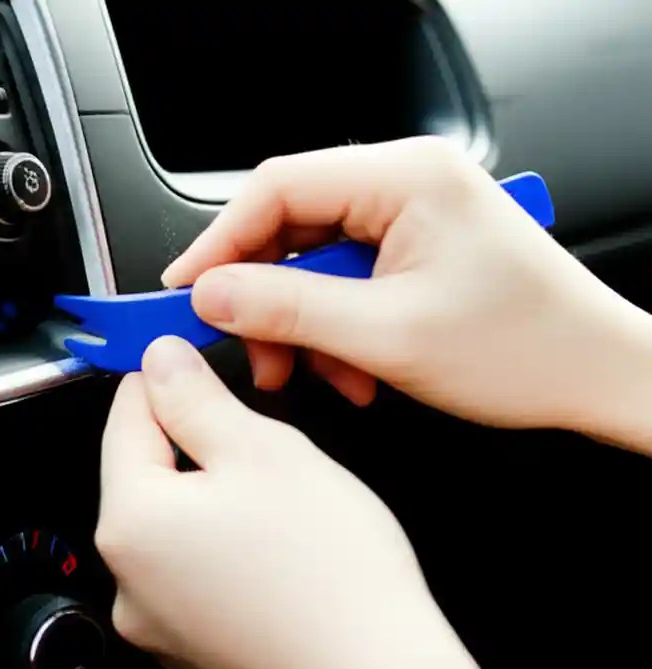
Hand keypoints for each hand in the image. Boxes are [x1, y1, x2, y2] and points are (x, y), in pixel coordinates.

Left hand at [97, 336, 513, 668]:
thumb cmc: (334, 580)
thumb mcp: (263, 451)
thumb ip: (196, 398)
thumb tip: (160, 363)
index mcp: (130, 522)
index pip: (125, 415)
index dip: (163, 374)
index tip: (184, 351)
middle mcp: (127, 578)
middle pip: (145, 472)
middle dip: (194, 440)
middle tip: (257, 434)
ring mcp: (155, 619)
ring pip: (173, 522)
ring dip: (211, 494)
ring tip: (278, 502)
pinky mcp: (190, 645)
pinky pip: (192, 571)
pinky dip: (223, 547)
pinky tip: (275, 550)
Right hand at [161, 136, 651, 437]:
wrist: (598, 377)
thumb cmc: (528, 347)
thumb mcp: (387, 334)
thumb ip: (287, 309)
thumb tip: (211, 294)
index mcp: (406, 177)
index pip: (277, 188)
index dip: (218, 242)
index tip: (185, 291)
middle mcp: (407, 183)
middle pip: (289, 226)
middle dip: (264, 297)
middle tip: (250, 349)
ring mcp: (411, 215)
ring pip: (310, 261)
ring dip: (300, 324)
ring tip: (316, 374)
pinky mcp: (413, 248)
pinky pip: (342, 281)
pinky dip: (332, 329)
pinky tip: (351, 369)